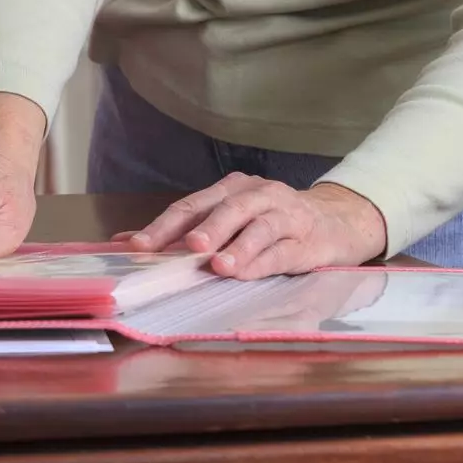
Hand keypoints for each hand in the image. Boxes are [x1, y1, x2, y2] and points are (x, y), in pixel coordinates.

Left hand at [125, 176, 386, 278]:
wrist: (336, 221)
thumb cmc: (270, 223)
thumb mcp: (228, 219)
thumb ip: (185, 230)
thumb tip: (126, 241)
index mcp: (232, 188)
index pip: (192, 204)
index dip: (165, 225)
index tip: (139, 245)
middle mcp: (258, 195)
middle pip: (226, 208)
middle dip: (205, 228)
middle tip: (189, 247)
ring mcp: (285, 215)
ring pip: (259, 227)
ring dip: (238, 246)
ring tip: (219, 266)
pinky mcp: (307, 240)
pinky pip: (283, 251)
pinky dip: (264, 262)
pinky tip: (248, 273)